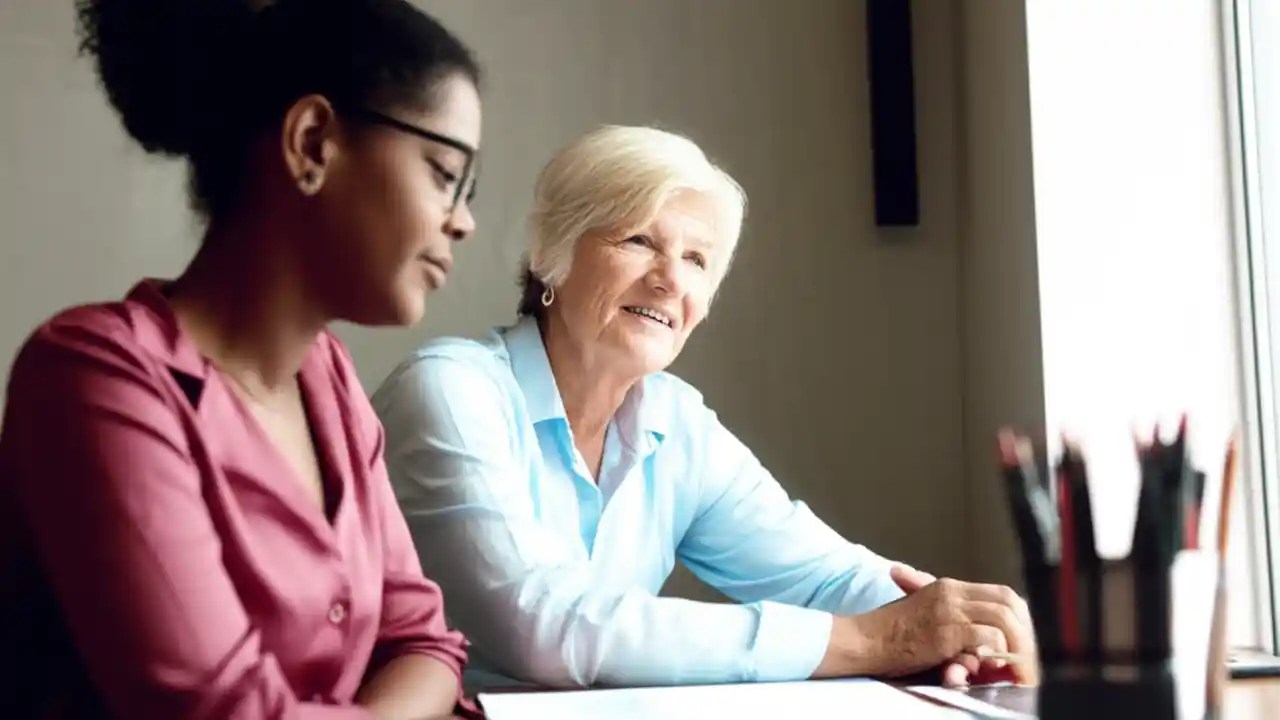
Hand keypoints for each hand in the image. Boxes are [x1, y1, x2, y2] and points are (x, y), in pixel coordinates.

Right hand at [889, 564, 1038, 685]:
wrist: (866, 640)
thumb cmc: (891, 634)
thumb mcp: (923, 614)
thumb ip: (952, 620)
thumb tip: (981, 645)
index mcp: (949, 587)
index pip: (1002, 594)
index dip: (1021, 618)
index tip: (1025, 641)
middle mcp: (953, 593)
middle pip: (1010, 603)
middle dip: (1027, 632)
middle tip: (1030, 658)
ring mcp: (950, 610)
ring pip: (1004, 619)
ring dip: (1018, 646)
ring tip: (1019, 669)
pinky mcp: (947, 630)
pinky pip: (988, 638)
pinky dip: (997, 654)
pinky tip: (995, 666)